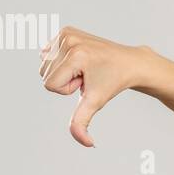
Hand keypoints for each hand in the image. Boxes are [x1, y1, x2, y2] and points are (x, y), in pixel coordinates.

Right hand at [38, 26, 156, 146]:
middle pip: (44, 74)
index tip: (87, 82)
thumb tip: (88, 144)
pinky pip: (47, 53)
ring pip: (44, 65)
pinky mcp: (67, 30)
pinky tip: (80, 60)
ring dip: (63, 71)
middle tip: (87, 75)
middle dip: (65, 80)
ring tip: (85, 68)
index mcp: (75, 55)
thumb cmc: (112, 83)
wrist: (129, 63)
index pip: (49, 85)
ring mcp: (67, 33)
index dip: (67, 89)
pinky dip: (61, 61)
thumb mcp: (96, 103)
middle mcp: (69, 39)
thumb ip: (82, 123)